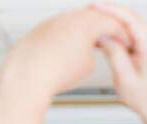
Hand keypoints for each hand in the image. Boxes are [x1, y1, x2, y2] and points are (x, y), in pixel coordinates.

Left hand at [1, 6, 133, 96]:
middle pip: (90, 19)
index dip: (119, 34)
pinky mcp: (34, 32)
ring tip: (77, 49)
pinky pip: (49, 34)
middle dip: (97, 29)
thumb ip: (93, 51)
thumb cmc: (56, 75)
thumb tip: (87, 48)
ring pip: (68, 24)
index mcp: (88, 23)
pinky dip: (55, 41)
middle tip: (102, 40)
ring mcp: (49, 23)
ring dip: (75, 33)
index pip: (111, 23)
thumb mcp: (88, 66)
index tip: (120, 42)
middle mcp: (68, 18)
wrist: (25, 81)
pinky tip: (56, 53)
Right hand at [93, 4, 146, 121]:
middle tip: (87, 12)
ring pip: (128, 22)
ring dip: (111, 20)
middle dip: (108, 12)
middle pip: (129, 17)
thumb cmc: (144, 96)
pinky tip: (102, 32)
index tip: (95, 7)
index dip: (111, 11)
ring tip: (91, 22)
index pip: (129, 20)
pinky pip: (129, 30)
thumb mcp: (125, 79)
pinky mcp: (145, 43)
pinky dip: (115, 29)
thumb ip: (114, 56)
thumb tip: (102, 37)